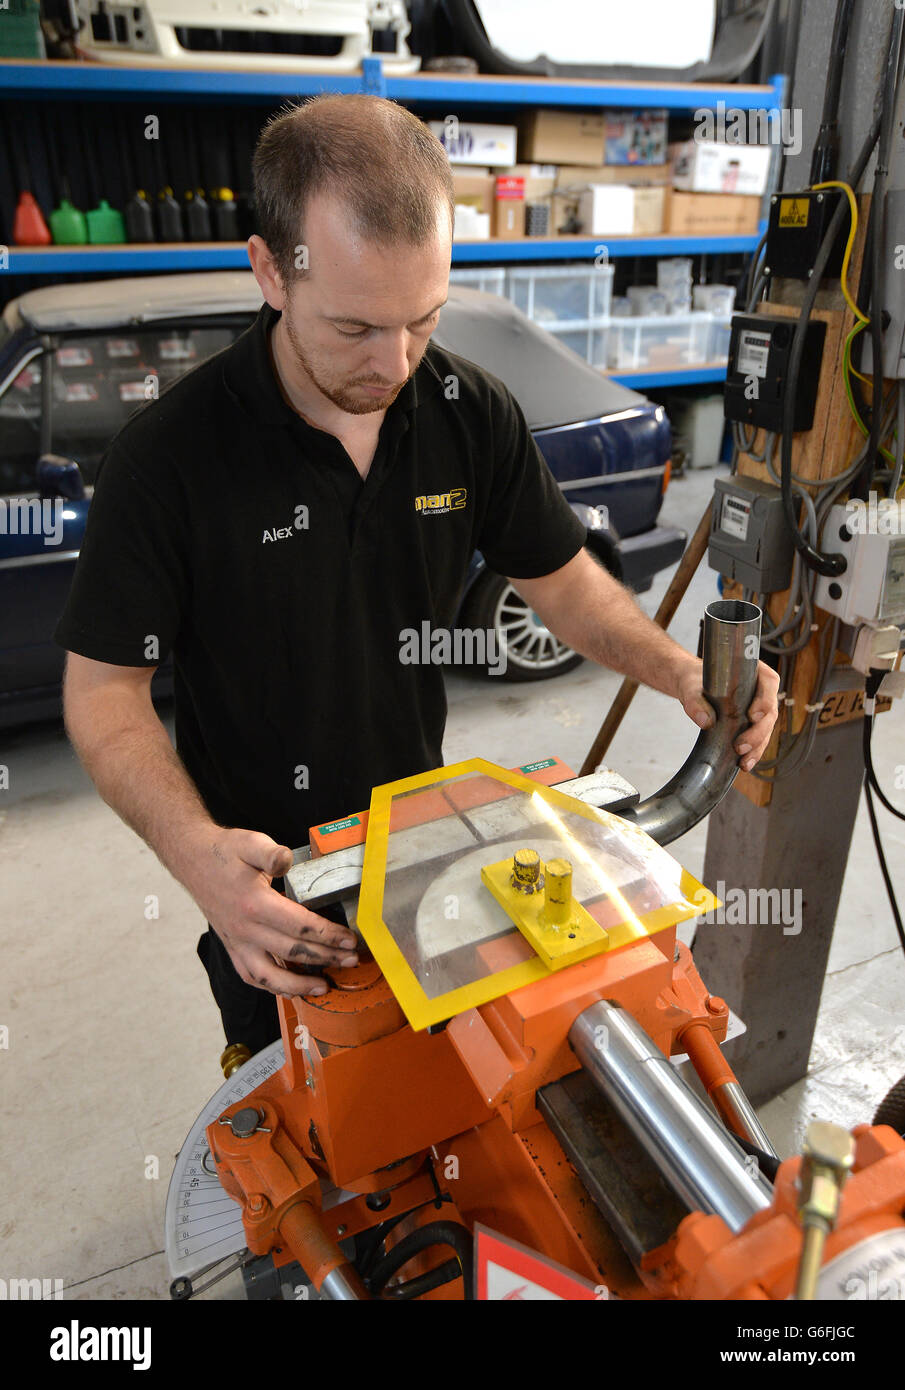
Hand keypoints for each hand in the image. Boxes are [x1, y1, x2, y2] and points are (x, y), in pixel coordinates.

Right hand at [186, 827, 357, 997]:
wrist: (193, 861)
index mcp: (254, 903)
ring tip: (324, 986)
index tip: (349, 939)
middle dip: (327, 958)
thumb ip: (270, 853)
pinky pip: (252, 976)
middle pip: (292, 951)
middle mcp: (244, 929)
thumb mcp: (250, 842)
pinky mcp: (232, 948)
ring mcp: (237, 942)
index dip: (328, 935)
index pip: (299, 926)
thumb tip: (285, 860)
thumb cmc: (225, 852)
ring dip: (300, 985)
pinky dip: (273, 988)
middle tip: (352, 960)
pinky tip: (292, 990)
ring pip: (269, 976)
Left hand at [674, 656, 779, 772]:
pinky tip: (744, 764)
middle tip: (741, 746)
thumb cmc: (694, 679)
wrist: (692, 686)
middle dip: (758, 732)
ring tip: (744, 762)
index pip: (769, 683)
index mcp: (753, 671)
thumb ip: (695, 701)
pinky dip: (753, 752)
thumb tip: (705, 721)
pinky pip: (758, 739)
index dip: (765, 700)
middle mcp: (761, 690)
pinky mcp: (753, 723)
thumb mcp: (690, 686)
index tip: (753, 715)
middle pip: (770, 711)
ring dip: (757, 747)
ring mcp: (759, 708)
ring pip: (767, 729)